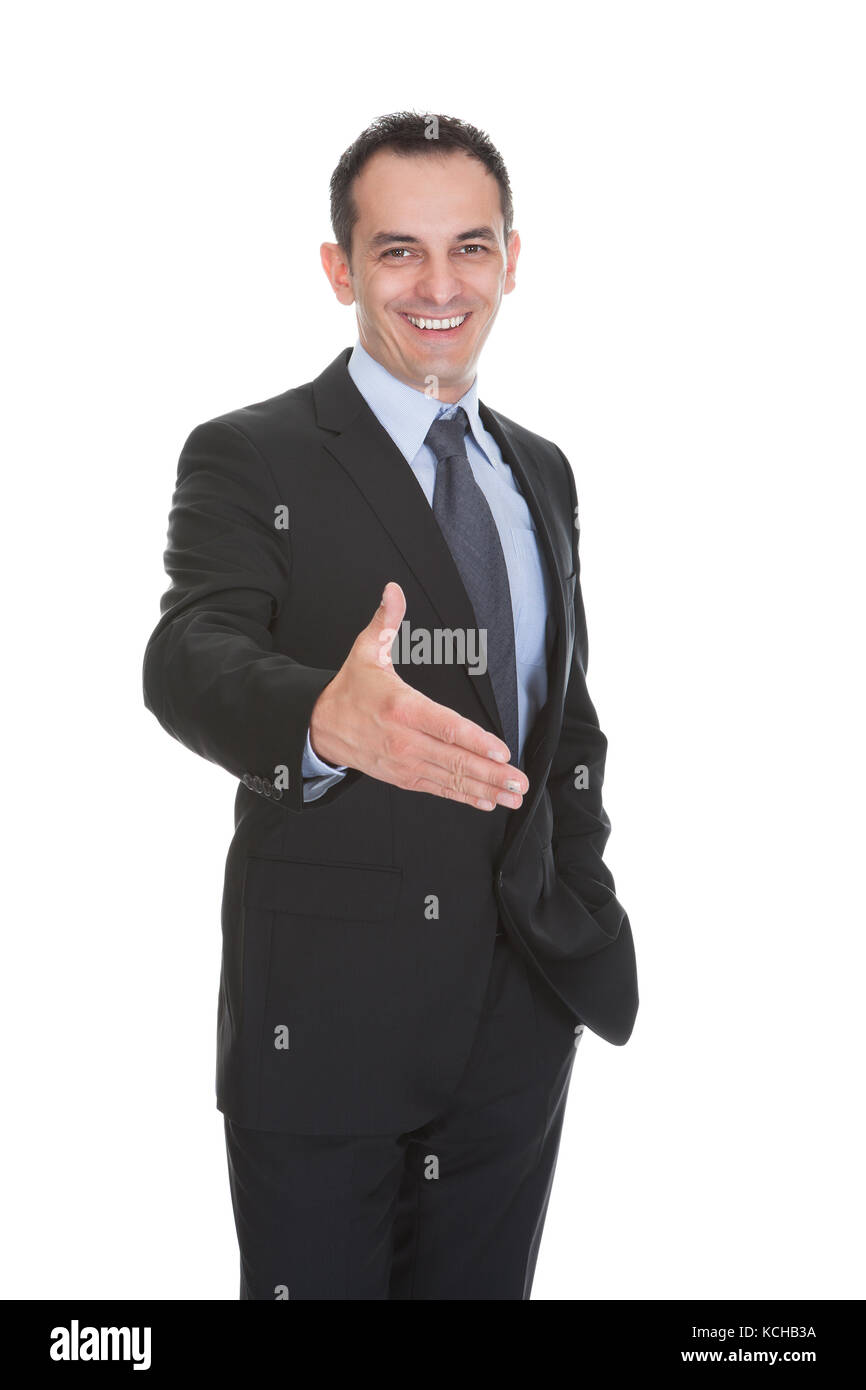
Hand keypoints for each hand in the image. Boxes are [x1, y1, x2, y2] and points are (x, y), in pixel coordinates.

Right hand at [309, 582, 528, 810]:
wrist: (319, 726)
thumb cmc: (350, 689)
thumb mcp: (365, 651)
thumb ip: (386, 621)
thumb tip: (393, 591)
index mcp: (401, 707)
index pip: (445, 725)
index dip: (475, 741)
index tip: (501, 751)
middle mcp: (404, 739)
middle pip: (454, 759)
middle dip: (491, 773)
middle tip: (520, 781)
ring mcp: (404, 762)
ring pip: (450, 778)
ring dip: (485, 788)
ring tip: (513, 795)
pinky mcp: (402, 776)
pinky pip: (437, 788)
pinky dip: (463, 796)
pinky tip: (486, 799)